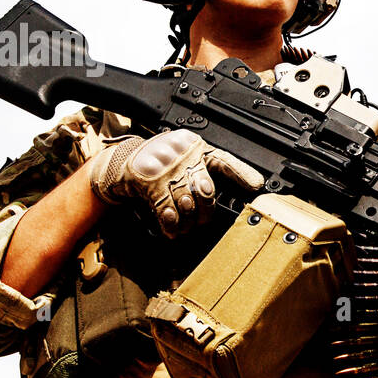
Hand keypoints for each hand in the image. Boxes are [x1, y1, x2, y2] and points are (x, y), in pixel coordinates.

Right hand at [89, 129, 263, 237]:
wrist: (121, 161)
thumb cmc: (160, 164)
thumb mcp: (184, 160)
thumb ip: (204, 172)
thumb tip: (233, 192)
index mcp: (195, 147)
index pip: (223, 160)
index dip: (241, 173)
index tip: (257, 185)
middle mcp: (183, 154)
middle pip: (206, 186)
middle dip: (206, 210)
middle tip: (203, 221)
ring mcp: (165, 167)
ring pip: (187, 201)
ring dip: (188, 221)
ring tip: (186, 228)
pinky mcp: (148, 181)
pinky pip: (167, 208)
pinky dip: (171, 224)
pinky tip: (173, 230)